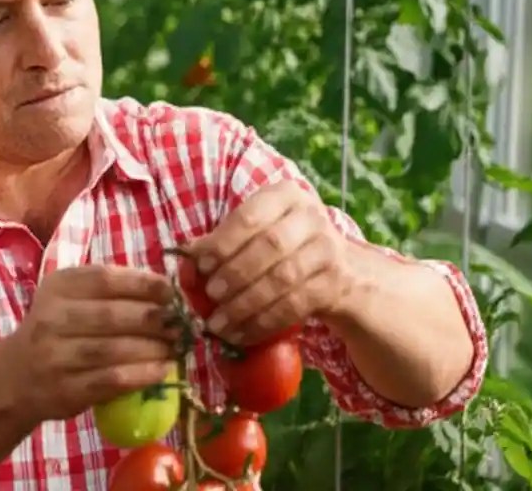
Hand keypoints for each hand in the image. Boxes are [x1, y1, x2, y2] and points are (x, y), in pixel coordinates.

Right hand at [1, 265, 180, 424]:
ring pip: (114, 349)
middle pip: (113, 315)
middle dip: (155, 319)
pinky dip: (142, 375)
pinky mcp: (65, 389)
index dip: (143, 284)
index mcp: (58, 288)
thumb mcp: (68, 299)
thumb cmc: (54, 331)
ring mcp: (56, 356)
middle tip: (180, 325)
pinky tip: (162, 371)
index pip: (105, 278)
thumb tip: (165, 291)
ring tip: (176, 348)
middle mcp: (52, 318)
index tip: (171, 292)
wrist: (14, 377)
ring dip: (152, 348)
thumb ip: (108, 291)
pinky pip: (111, 380)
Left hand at [185, 179, 356, 345]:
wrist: (345, 270)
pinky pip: (295, 305)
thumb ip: (225, 240)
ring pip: (283, 278)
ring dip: (245, 304)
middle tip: (211, 294)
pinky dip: (263, 322)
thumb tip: (186, 254)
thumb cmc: (287, 246)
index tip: (201, 265)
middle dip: (235, 273)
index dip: (223, 242)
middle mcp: (311, 217)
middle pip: (270, 246)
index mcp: (285, 196)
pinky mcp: (335, 284)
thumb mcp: (259, 231)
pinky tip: (241, 334)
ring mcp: (328, 250)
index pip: (250, 216)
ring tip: (218, 322)